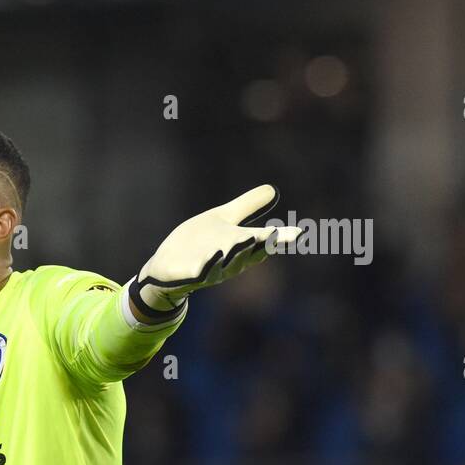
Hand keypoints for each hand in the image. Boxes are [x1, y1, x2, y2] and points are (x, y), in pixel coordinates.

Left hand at [134, 184, 301, 313]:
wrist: (165, 266)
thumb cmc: (197, 242)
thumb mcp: (223, 219)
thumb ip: (246, 206)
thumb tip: (272, 189)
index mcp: (240, 244)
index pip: (264, 241)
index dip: (281, 238)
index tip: (299, 233)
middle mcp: (230, 258)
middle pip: (250, 252)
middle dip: (263, 245)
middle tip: (277, 235)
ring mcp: (211, 268)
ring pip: (229, 263)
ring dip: (238, 252)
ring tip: (248, 239)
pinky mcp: (191, 275)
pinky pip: (202, 271)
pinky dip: (208, 265)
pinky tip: (214, 255)